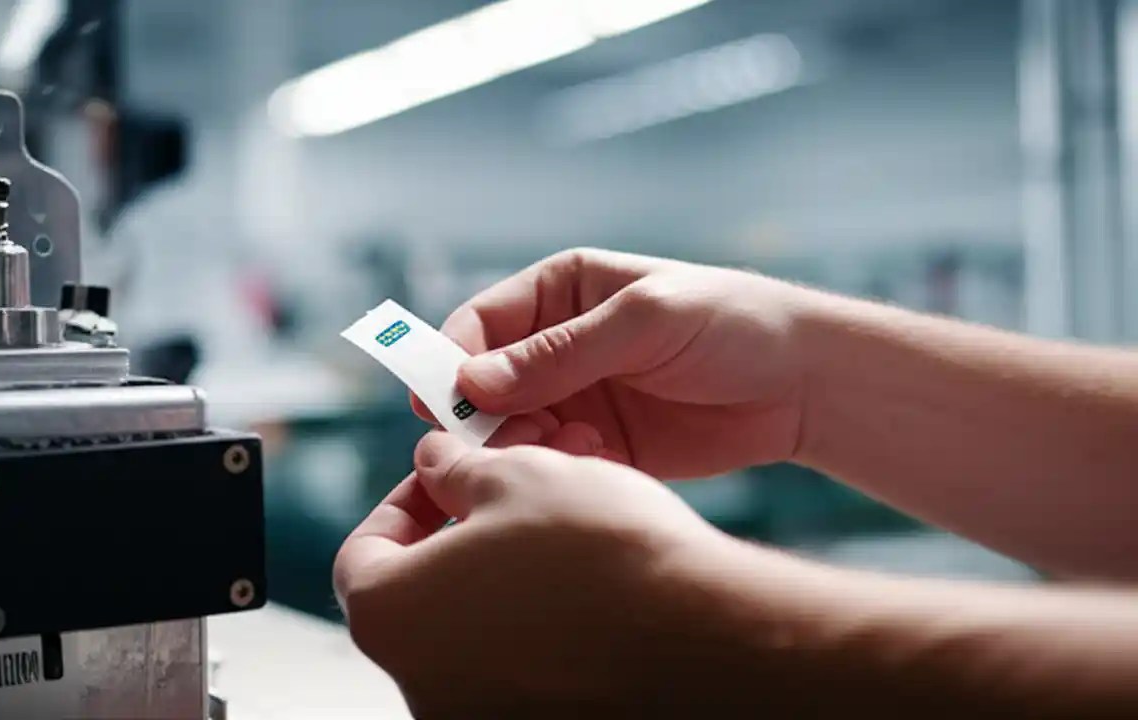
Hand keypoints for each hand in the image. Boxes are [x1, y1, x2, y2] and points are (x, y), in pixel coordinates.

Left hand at [333, 430, 743, 716]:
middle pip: (421, 599)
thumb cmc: (603, 555)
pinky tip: (588, 593)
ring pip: (475, 637)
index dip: (405, 502)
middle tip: (507, 504)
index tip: (443, 480)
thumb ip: (455, 469)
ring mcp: (477, 717)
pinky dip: (541, 631)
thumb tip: (437, 464)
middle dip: (460, 541)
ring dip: (504, 583)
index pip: (363, 552)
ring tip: (560, 540)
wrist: (706, 637)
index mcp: (389, 614)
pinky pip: (523, 672)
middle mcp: (421, 684)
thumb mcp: (515, 476)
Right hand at [414, 248, 807, 477]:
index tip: (441, 403)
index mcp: (560, 293)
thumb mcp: (645, 321)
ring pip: (513, 433)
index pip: (479, 324)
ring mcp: (577, 399)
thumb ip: (561, 351)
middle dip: (486, 416)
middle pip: (485, 386)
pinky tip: (596, 464)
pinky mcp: (601, 447)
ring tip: (571, 447)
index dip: (451, 360)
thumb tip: (474, 380)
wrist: (803, 383)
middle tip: (512, 439)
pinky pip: (554, 465)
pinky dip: (559, 472)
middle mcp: (557, 347)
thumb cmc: (731, 323)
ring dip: (523, 448)